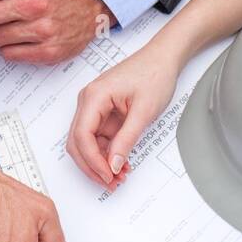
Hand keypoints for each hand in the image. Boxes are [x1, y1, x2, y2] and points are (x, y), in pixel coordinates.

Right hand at [66, 37, 182, 186]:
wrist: (164, 58)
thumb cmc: (154, 74)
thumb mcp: (143, 112)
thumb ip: (126, 140)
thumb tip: (112, 164)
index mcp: (94, 96)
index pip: (81, 136)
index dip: (92, 161)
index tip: (107, 175)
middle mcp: (89, 100)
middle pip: (78, 142)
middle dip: (93, 165)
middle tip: (111, 182)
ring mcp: (95, 106)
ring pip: (88, 142)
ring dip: (101, 161)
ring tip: (120, 175)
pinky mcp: (104, 111)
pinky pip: (99, 137)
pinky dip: (108, 152)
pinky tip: (121, 162)